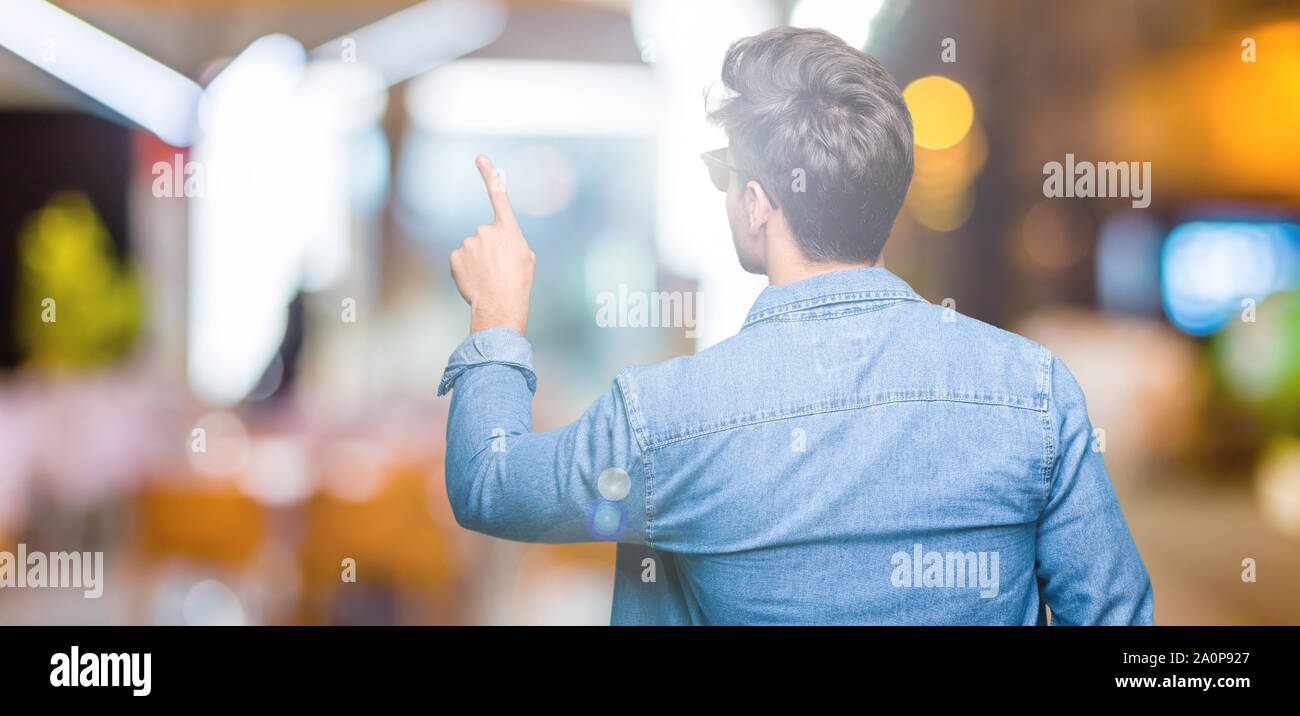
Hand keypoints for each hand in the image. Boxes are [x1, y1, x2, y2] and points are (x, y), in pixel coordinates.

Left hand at [449, 155, 535, 335]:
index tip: (480, 158)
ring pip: (471, 249)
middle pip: (484, 236)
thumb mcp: (526, 258)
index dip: (489, 175)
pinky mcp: (456, 255)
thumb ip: (513, 243)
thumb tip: (501, 246)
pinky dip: (465, 269)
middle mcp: (486, 230)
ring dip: (477, 261)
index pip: (498, 195)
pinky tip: (474, 280)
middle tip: (497, 269)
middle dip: (488, 250)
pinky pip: (460, 259)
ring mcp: (469, 242)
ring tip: (487, 277)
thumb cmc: (518, 283)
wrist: (500, 303)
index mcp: (508, 229)